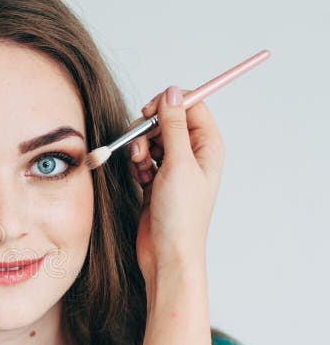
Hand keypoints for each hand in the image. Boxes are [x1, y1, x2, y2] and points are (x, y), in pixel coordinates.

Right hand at [126, 86, 224, 283]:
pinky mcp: (156, 179)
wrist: (166, 252)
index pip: (191, 106)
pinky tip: (139, 179)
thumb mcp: (178, 163)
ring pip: (151, 139)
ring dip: (139, 149)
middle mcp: (193, 153)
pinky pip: (142, 157)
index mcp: (208, 146)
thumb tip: (172, 92)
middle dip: (147, 131)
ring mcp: (174, 167)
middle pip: (166, 120)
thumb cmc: (181, 216)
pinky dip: (136, 164)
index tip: (148, 113)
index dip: (168, 104)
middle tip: (141, 149)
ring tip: (140, 169)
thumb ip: (174, 124)